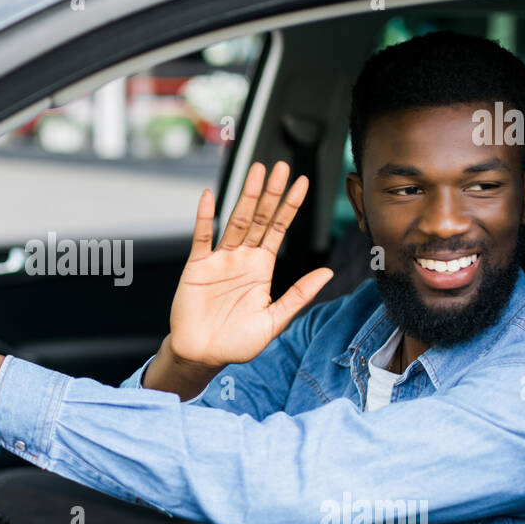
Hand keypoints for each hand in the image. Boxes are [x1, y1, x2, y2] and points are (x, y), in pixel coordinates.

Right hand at [166, 161, 331, 367]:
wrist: (203, 355)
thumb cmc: (237, 341)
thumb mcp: (275, 319)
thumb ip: (299, 294)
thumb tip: (327, 273)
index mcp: (262, 268)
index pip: (279, 229)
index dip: (291, 206)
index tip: (302, 183)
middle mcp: (242, 258)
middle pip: (260, 218)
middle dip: (271, 193)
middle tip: (281, 167)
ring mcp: (219, 260)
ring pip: (235, 221)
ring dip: (246, 197)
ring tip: (256, 173)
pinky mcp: (197, 267)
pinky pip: (202, 237)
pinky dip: (204, 217)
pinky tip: (209, 196)